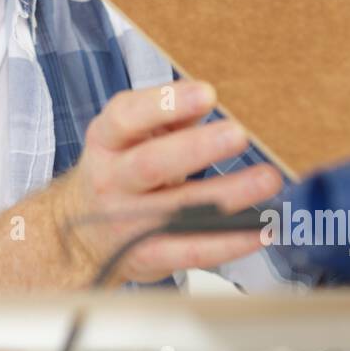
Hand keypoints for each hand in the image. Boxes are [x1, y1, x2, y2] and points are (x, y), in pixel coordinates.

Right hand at [57, 79, 282, 284]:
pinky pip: (191, 251)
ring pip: (177, 209)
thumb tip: (209, 96)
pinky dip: (230, 241)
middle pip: (150, 164)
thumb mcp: (134, 136)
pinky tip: (260, 228)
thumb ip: (171, 116)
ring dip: (227, 195)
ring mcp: (127, 221)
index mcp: (106, 140)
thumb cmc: (121, 172)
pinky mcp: (147, 257)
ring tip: (267, 179)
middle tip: (239, 134)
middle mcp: (112, 180)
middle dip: (197, 148)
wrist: (83, 232)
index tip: (206, 93)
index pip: (127, 117)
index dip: (164, 104)